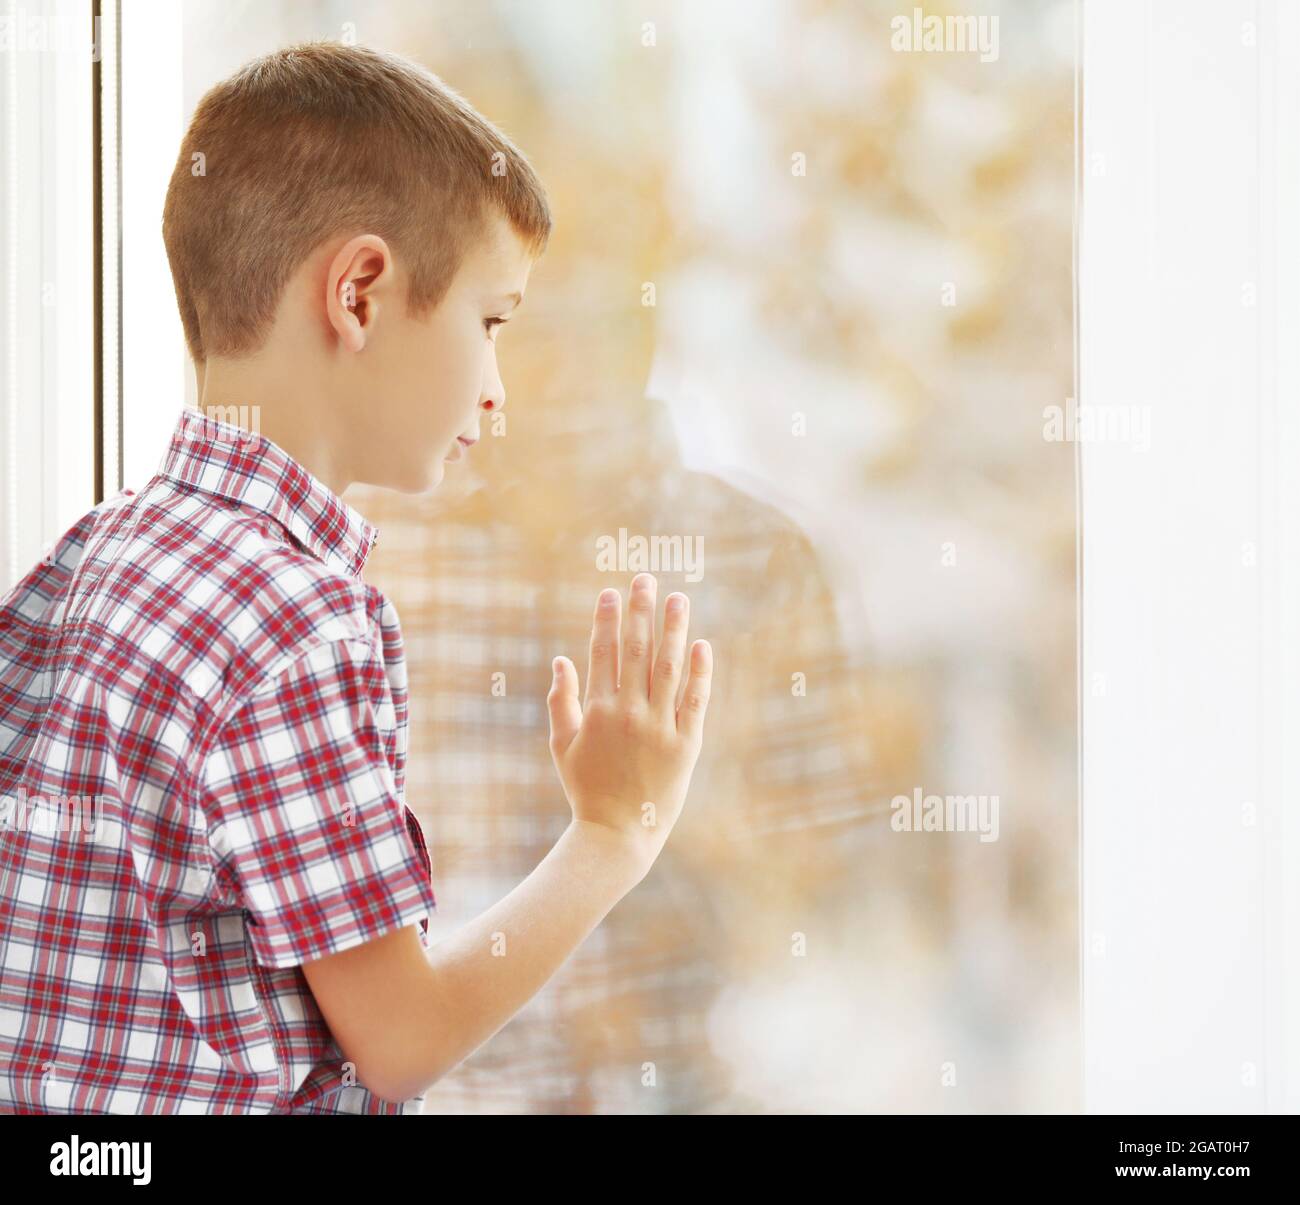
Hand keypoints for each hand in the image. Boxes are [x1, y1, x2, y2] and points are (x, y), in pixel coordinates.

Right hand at [546, 573, 712, 875]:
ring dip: (674, 629)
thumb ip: (561, 701)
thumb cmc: (586, 789)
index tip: (610, 591)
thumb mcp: (561, 746)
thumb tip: (561, 659)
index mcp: (596, 711)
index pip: (603, 652)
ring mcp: (659, 728)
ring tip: (678, 599)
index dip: (606, 619)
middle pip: (637, 650)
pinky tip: (701, 645)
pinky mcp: (686, 744)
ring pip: (669, 667)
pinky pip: (695, 700)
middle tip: (645, 579)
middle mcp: (628, 713)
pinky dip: (699, 672)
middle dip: (640, 611)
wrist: (618, 834)